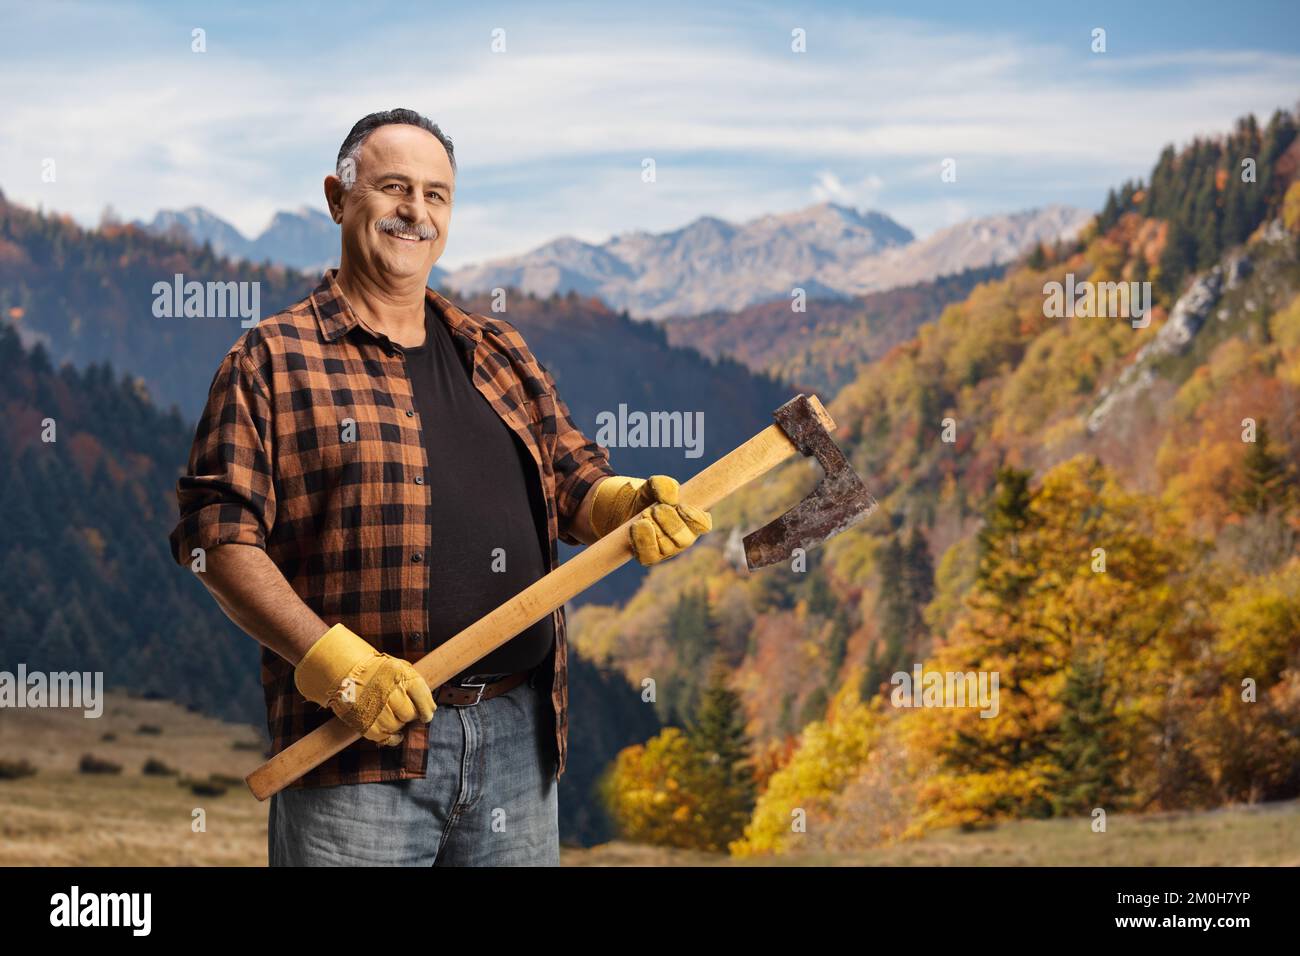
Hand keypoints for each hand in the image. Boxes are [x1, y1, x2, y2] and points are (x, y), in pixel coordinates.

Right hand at [294, 624, 435, 745]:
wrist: (344, 671)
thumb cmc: (375, 670)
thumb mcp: (397, 666)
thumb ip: (414, 684)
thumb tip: (430, 708)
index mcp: (399, 674)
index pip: (422, 695)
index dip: (427, 708)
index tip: (427, 715)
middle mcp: (388, 690)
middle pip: (410, 713)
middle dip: (410, 715)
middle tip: (405, 712)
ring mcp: (375, 706)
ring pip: (397, 726)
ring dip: (398, 724)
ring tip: (392, 716)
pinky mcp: (364, 721)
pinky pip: (384, 737)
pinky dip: (391, 738)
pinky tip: (393, 734)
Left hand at [591, 474, 712, 565]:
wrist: (625, 508)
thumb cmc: (647, 498)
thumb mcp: (653, 485)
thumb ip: (663, 485)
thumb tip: (670, 499)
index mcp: (692, 521)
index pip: (704, 525)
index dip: (696, 518)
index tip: (681, 506)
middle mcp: (683, 539)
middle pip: (684, 540)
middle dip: (670, 523)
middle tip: (657, 508)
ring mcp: (666, 551)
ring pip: (666, 547)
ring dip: (654, 526)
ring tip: (644, 514)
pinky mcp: (649, 558)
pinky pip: (648, 555)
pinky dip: (642, 539)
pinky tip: (637, 525)